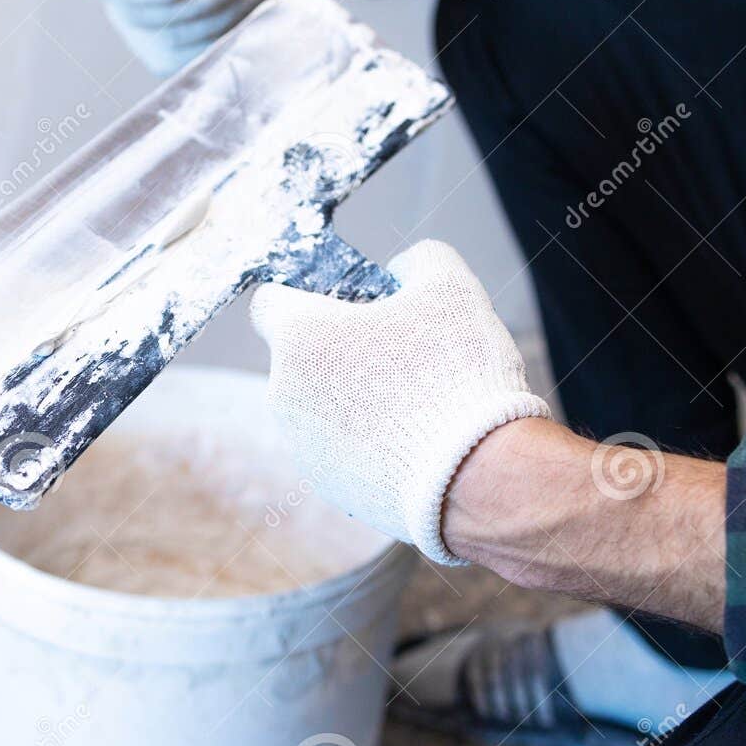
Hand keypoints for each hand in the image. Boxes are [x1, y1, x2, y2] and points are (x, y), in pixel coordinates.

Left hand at [249, 240, 549, 564]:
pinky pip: (340, 448)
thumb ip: (418, 260)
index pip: (269, 302)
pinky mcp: (327, 485)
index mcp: (299, 337)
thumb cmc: (456, 374)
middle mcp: (284, 394)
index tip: (347, 303)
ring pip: (318, 405)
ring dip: (353, 397)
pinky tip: (415, 442)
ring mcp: (302, 446)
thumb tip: (402, 270)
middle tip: (399, 353)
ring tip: (415, 402)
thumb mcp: (451, 287)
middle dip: (338, 350)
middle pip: (299, 357)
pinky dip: (367, 440)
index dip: (306, 295)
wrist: (477, 477)